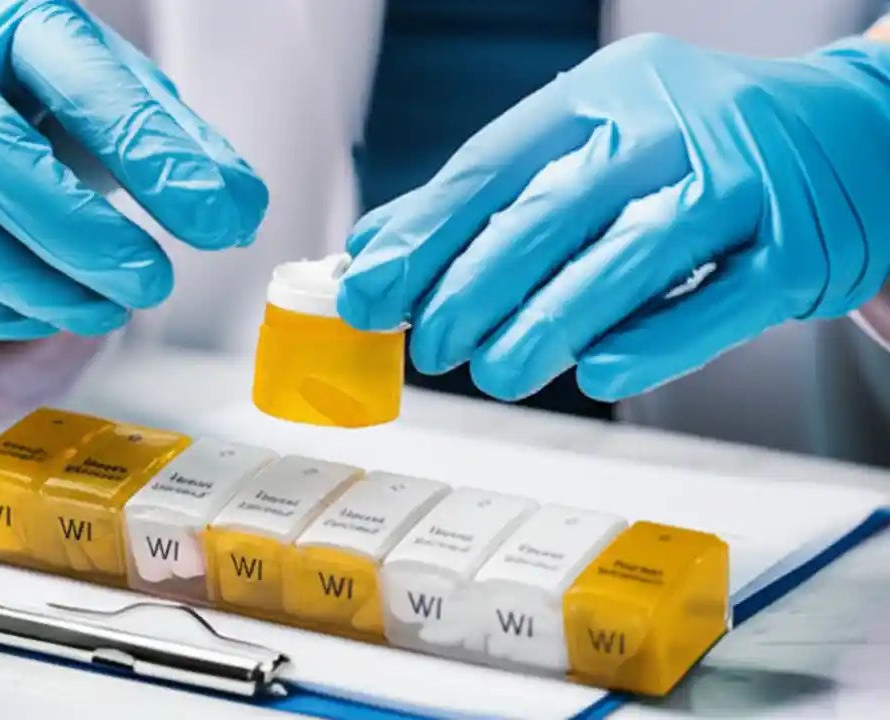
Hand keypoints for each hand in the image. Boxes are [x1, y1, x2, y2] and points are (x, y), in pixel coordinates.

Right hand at [0, 0, 266, 339]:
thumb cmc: (50, 100)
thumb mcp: (123, 97)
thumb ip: (180, 148)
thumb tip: (237, 214)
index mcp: (9, 21)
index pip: (77, 79)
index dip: (150, 155)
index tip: (219, 221)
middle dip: (76, 233)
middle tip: (153, 282)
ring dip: (24, 282)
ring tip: (103, 309)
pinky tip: (39, 314)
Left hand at [339, 34, 889, 400]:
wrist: (860, 130)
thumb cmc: (700, 147)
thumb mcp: (596, 143)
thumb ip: (490, 199)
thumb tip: (377, 249)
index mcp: (606, 96)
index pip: (495, 165)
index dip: (425, 233)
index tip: (368, 289)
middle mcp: (673, 127)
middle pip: (554, 212)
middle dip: (476, 287)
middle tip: (430, 346)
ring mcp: (743, 184)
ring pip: (631, 258)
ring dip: (550, 324)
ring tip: (494, 374)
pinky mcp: (801, 247)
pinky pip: (721, 301)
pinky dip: (655, 341)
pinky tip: (599, 373)